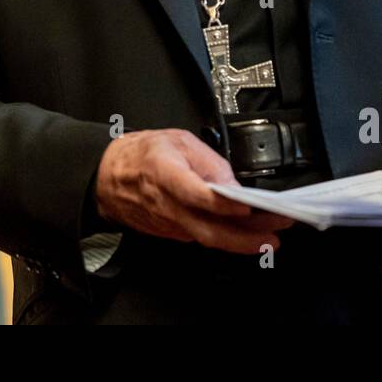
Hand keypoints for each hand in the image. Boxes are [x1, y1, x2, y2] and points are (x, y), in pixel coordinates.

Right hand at [94, 129, 293, 254]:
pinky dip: (225, 238)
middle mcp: (167, 205)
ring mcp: (168, 224)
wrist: (108, 177)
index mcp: (165, 173)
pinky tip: (244, 235)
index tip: (248, 206)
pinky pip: (201, 238)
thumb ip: (208, 160)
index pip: (196, 194)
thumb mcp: (177, 140)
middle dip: (244, 238)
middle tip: (274, 235)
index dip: (223, 203)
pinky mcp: (171, 234)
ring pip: (208, 239)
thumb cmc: (141, 155)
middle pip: (208, 230)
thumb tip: (233, 184)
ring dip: (241, 241)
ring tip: (269, 236)